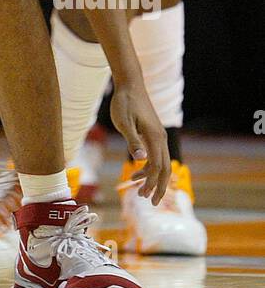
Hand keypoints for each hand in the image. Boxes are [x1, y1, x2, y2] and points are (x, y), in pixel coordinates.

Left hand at [109, 81, 169, 203]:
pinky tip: (137, 172)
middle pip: (165, 168)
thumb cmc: (124, 102)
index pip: (158, 166)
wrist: (130, 85)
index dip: (153, 183)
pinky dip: (149, 167)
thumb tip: (141, 160)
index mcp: (154, 137)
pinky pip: (156, 155)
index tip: (145, 196)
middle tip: (150, 202)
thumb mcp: (124, 122)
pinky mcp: (153, 134)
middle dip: (159, 186)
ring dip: (153, 178)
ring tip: (141, 191)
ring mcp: (158, 136)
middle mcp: (160, 138)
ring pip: (161, 163)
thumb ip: (132, 141)